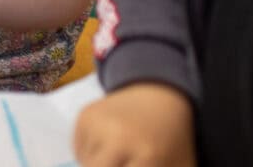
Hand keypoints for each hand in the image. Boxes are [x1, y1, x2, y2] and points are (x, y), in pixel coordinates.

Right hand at [73, 83, 194, 166]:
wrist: (159, 92)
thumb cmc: (173, 140)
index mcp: (148, 156)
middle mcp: (117, 140)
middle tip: (116, 165)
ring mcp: (97, 126)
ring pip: (86, 166)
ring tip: (118, 161)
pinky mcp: (84, 117)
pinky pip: (80, 152)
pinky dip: (90, 158)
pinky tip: (108, 147)